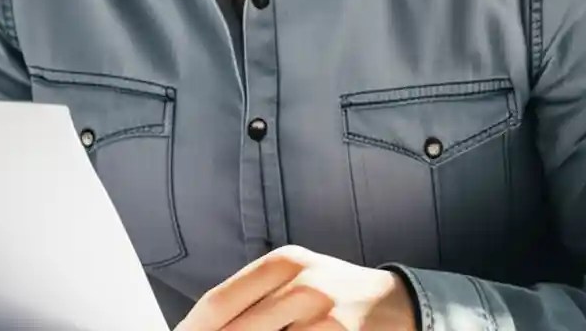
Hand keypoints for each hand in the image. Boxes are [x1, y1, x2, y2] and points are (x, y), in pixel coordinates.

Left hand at [176, 245, 416, 330]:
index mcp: (281, 262)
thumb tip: (202, 327)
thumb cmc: (331, 293)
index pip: (219, 301)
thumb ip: (252, 299)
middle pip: (235, 330)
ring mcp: (321, 315)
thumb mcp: (293, 279)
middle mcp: (300, 284)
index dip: (192, 328)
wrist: (393, 303)